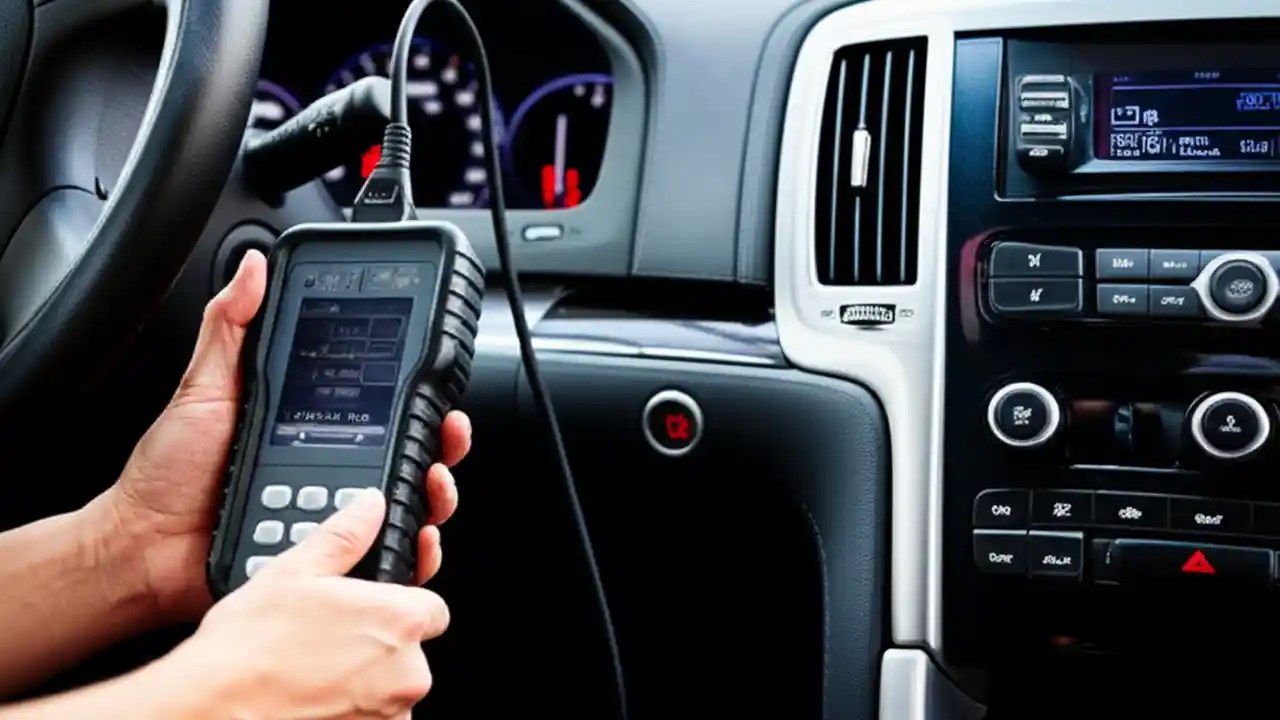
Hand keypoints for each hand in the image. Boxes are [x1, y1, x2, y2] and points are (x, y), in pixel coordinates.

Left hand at [101, 250, 472, 621]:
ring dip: (436, 494)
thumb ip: (230, 327)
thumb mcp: (203, 387)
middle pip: (409, 455)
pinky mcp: (325, 557)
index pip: (380, 408)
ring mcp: (332, 516)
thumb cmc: (169, 473)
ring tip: (431, 481)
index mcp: (312, 425)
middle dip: (442, 443)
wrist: (144, 545)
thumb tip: (251, 269)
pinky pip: (382, 558)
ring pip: (405, 505)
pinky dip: (412, 552)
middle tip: (447, 432)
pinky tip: (416, 535)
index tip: (435, 384)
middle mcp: (331, 469)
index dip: (417, 397)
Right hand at [160, 489, 449, 718]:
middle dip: (379, 647)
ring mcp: (391, 714)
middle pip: (412, 653)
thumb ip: (345, 535)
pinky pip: (374, 719)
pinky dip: (351, 712)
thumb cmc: (248, 649)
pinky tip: (313, 698)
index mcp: (401, 620)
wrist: (211, 709)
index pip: (432, 609)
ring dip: (365, 683)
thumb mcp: (294, 572)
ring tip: (314, 672)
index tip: (371, 610)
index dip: (400, 606)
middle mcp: (409, 672)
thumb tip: (369, 506)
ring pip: (393, 690)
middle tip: (329, 641)